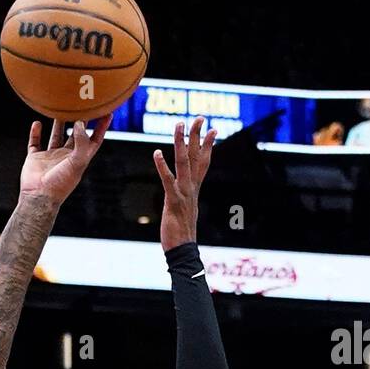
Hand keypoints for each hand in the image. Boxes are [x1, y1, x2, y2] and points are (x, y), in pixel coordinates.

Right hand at [19, 116, 111, 207]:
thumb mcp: (77, 162)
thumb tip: (79, 123)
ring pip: (55, 135)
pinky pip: (35, 142)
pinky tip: (37, 123)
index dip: (101, 127)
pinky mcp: (35, 158)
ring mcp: (51, 156)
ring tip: (59, 107)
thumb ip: (81, 142)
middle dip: (79, 120)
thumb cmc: (61, 183)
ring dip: (57, 122)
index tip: (107, 112)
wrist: (39, 197)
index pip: (94, 139)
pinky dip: (35, 132)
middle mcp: (66, 156)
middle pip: (75, 134)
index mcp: (79, 158)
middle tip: (81, 103)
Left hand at [154, 117, 215, 250]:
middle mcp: (192, 188)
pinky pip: (168, 181)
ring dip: (181, 143)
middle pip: (196, 157)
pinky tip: (156, 153)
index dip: (208, 145)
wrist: (183, 251)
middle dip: (197, 136)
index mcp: (194, 189)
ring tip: (179, 125)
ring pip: (184, 163)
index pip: (203, 162)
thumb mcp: (184, 211)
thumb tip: (184, 193)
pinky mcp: (174, 202)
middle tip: (200, 117)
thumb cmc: (181, 233)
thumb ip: (184, 198)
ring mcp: (184, 194)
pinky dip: (162, 166)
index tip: (213, 129)